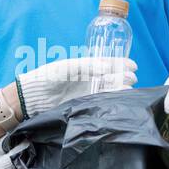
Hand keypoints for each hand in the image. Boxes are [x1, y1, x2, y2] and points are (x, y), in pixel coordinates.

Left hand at [16, 56, 136, 117]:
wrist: (34, 96)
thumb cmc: (49, 76)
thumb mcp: (68, 66)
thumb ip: (88, 66)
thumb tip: (107, 68)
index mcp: (86, 66)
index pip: (108, 63)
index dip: (121, 64)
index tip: (134, 66)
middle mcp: (89, 79)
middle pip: (111, 77)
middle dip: (123, 77)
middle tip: (132, 79)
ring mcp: (87, 92)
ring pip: (109, 90)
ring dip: (120, 88)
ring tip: (129, 89)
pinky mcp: (85, 105)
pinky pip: (101, 101)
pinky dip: (111, 100)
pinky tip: (119, 99)